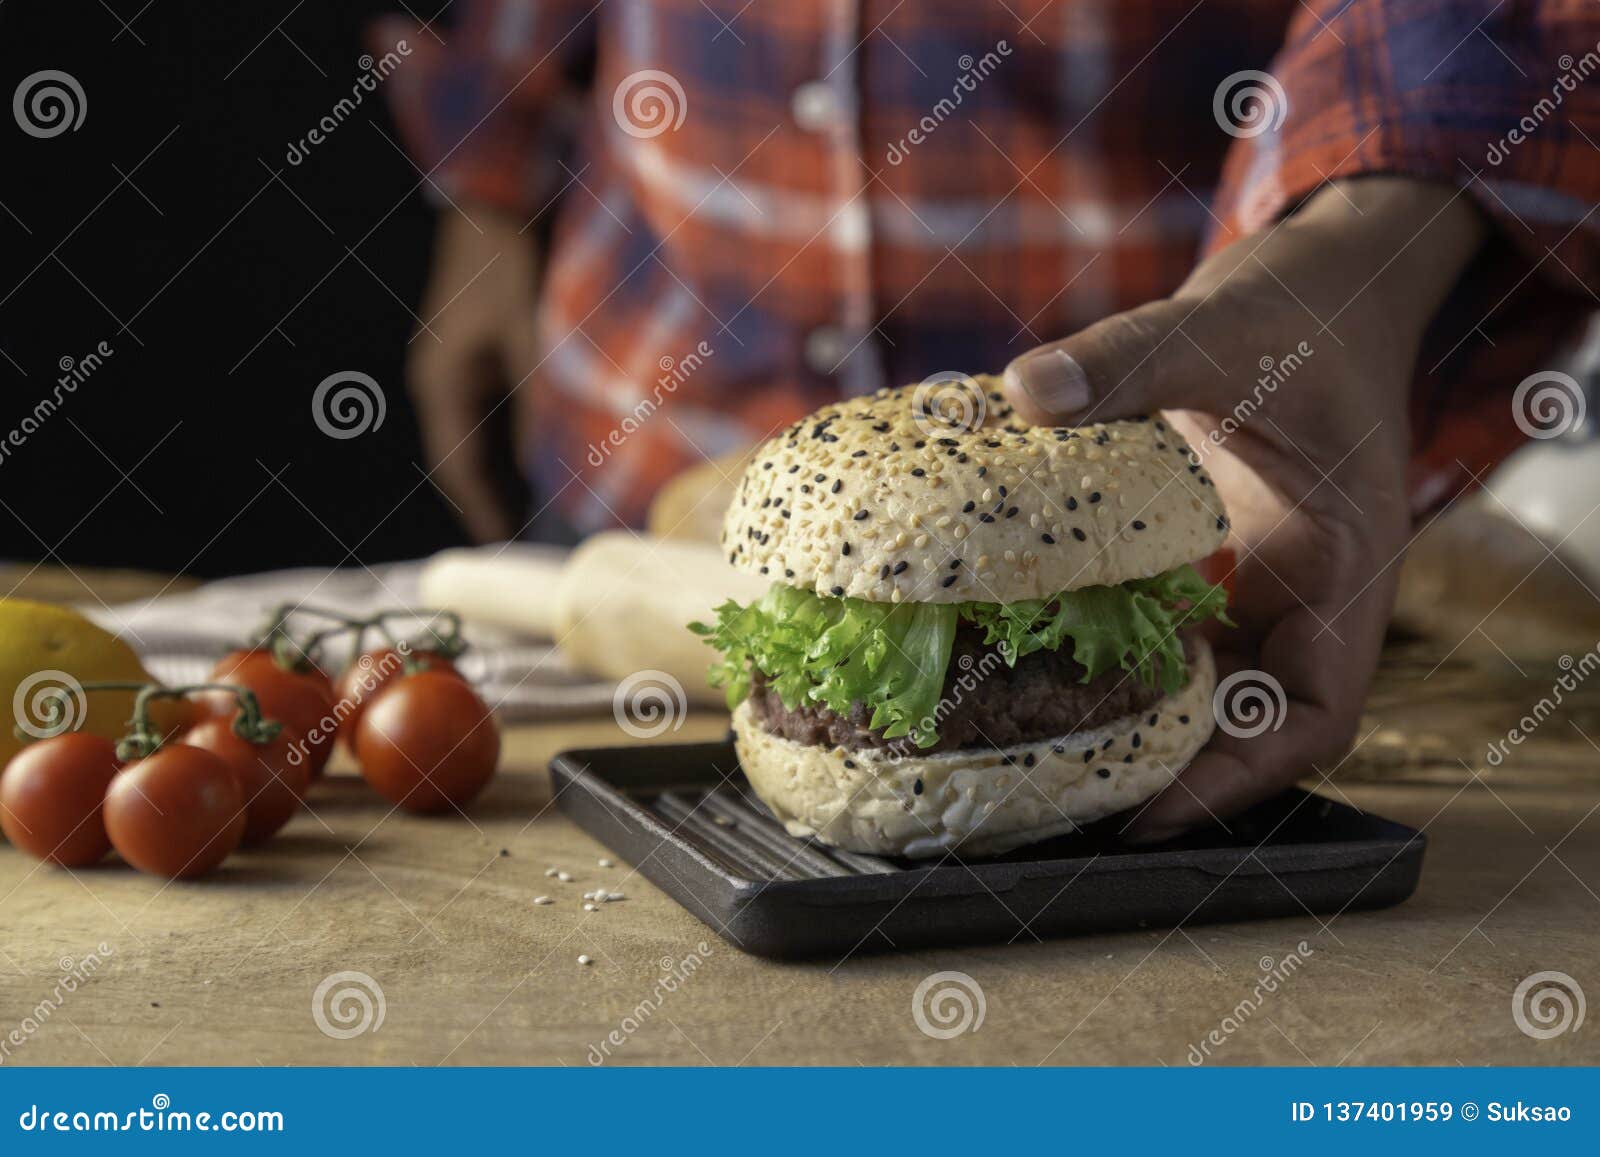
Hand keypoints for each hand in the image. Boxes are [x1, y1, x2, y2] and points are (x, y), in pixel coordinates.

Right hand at [408, 204, 539, 542]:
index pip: (459, 471)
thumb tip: (558, 470)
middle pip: (473, 460)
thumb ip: (542, 405)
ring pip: (492, 437)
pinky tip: (560, 452)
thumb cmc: (514, 260)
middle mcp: (446, 380)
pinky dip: (528, 437)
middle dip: (506, 500)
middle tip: (543, 542)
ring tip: (557, 509)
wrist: (506, 190)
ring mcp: (466, 363)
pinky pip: (506, 410)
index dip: (487, 514)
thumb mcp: (533, 338)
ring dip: (519, 471)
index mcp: (443, 385)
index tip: (512, 552)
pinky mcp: (491, 347)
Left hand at [1002, 177, 1484, 840]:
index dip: (1242, 776)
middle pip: (1252, 720)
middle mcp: (1307, 592)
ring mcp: (1263, 582)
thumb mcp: (1220, 325)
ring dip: (1137, 716)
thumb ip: (1131, 357)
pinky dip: (1120, 654)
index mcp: (1344, 563)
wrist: (1321, 284)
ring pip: (1209, 684)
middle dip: (1171, 766)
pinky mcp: (1220, 562)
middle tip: (1064, 792)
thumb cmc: (1301, 309)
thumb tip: (1026, 394)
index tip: (1154, 807)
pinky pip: (1177, 632)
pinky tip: (1041, 657)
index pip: (1318, 712)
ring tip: (1039, 746)